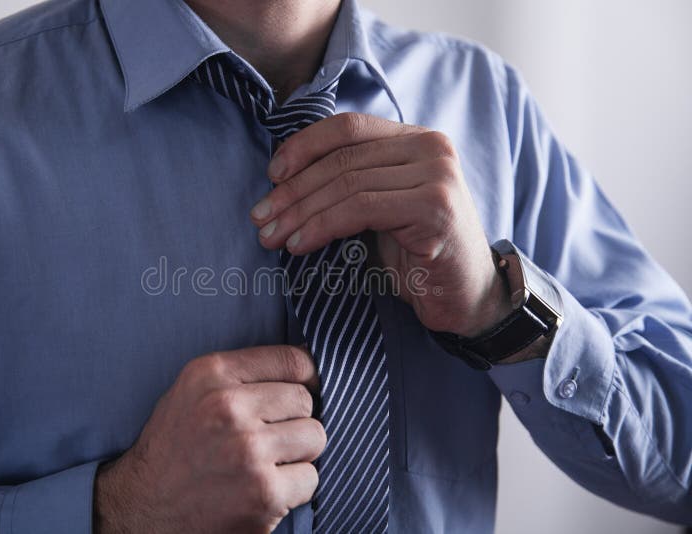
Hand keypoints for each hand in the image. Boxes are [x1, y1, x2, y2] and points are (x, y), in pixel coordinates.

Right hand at [94, 345, 325, 533]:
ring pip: (315, 437)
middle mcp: (229, 407)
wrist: (143, 508)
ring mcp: (248, 451)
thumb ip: (242, 373)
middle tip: (268, 438)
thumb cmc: (175, 446)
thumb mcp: (194, 390)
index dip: (308, 376)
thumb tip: (307, 362)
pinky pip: (311, 478)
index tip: (306, 388)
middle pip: (306, 400)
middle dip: (294, 420)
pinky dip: (294, 488)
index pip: (293, 360)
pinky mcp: (263, 493)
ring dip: (298, 453)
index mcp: (212, 374)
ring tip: (266, 462)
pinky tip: (264, 488)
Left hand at [249, 113, 510, 336]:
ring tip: (272, 236)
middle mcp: (431, 147)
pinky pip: (360, 209)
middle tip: (261, 218)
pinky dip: (321, 226)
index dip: (303, 147)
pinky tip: (299, 245)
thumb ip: (351, 182)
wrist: (468, 298)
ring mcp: (436, 174)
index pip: (347, 126)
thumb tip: (285, 178)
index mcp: (416, 139)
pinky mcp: (434, 206)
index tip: (271, 176)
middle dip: (292, 190)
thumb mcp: (380, 209)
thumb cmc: (418, 257)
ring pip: (346, 183)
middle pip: (342, 158)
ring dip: (300, 212)